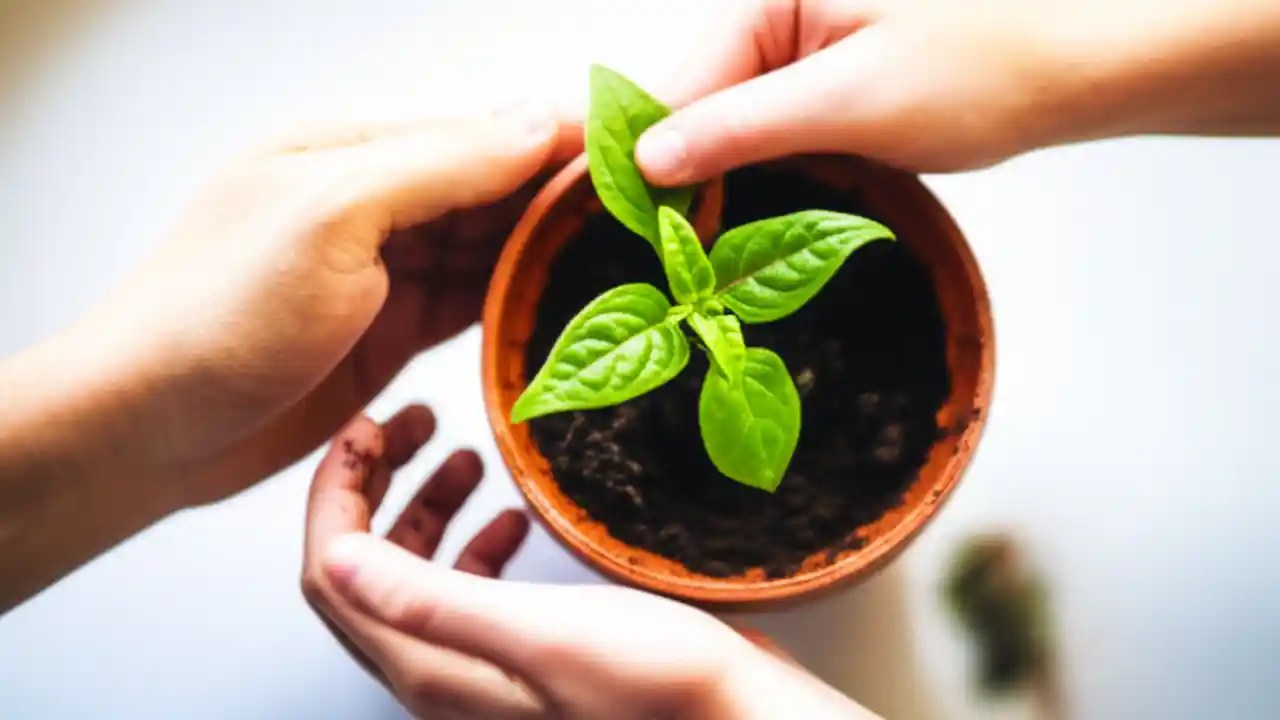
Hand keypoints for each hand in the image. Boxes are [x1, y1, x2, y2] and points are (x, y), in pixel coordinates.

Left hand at [0, 105, 575, 609]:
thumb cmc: (216, 316)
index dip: (554, 140)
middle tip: (642, 214)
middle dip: (560, 198)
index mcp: (347, 151)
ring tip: (622, 258)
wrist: (150, 429)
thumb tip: (534, 121)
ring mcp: (378, 271)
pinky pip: (468, 307)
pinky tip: (559, 305)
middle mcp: (367, 203)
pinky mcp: (386, 332)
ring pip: (484, 249)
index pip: (477, 133)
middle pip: (488, 189)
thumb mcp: (331, 218)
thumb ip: (439, 166)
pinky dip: (513, 304)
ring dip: (544, 253)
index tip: (629, 152)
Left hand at [302, 409, 874, 719]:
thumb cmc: (656, 684)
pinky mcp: (520, 652)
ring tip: (464, 455)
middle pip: (363, 568)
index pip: (335, 571)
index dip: (336, 492)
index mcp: (430, 664)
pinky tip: (511, 516)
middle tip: (408, 424)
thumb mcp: (540, 632)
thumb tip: (337, 559)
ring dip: (423, 506)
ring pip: (413, 572)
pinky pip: (466, 587)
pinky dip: (472, 539)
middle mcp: (442, 669)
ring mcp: (480, 663)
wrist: (733, 717)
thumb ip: (431, 600)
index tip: (366, 427)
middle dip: (373, 487)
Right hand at [636, 0, 1279, 181]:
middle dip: (671, 170)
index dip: (638, 150)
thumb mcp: (849, 100)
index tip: (604, 215)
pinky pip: (763, 128)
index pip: (678, 78)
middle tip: (645, 247)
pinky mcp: (825, 81)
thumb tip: (649, 156)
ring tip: (673, 241)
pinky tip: (727, 212)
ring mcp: (802, 47)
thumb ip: (739, 126)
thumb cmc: (987, 66)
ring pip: (725, 121)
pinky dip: (748, 171)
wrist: (1079, 68)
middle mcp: (778, 15)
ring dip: (707, 178)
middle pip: (693, 100)